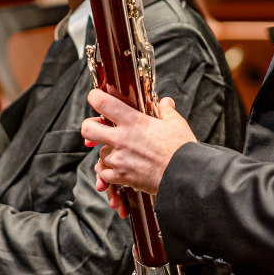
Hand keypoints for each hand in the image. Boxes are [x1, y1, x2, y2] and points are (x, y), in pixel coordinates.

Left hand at [81, 91, 195, 213]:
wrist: (186, 176)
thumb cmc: (182, 150)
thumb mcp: (176, 124)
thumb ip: (166, 111)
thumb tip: (165, 102)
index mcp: (133, 121)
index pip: (102, 102)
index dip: (94, 98)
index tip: (96, 99)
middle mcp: (121, 138)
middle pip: (87, 129)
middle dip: (89, 127)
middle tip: (98, 128)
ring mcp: (119, 159)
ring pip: (99, 153)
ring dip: (107, 153)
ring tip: (121, 154)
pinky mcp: (121, 177)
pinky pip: (104, 173)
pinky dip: (108, 172)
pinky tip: (119, 169)